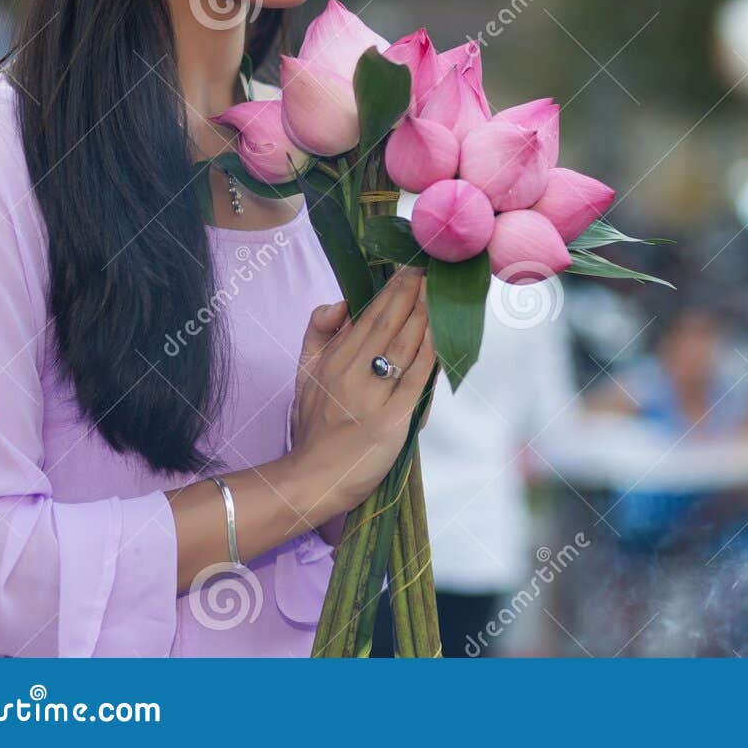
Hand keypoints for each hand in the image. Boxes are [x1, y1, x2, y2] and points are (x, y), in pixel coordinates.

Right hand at [285, 266, 436, 523]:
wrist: (310, 480)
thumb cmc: (313, 426)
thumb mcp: (304, 373)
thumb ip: (319, 333)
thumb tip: (343, 301)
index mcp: (333, 359)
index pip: (368, 314)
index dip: (393, 288)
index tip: (412, 266)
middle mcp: (352, 373)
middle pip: (389, 323)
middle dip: (413, 292)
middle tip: (433, 268)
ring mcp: (372, 397)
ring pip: (404, 345)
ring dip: (426, 315)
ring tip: (441, 291)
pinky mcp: (391, 421)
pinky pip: (416, 379)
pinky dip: (431, 354)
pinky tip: (443, 334)